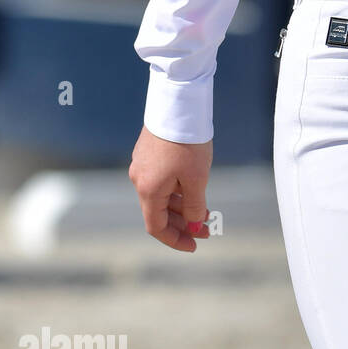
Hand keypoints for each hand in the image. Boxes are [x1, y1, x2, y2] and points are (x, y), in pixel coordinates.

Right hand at [129, 125, 212, 251]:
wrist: (178, 103)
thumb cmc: (188, 141)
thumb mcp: (197, 178)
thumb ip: (195, 206)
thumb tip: (196, 225)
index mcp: (148, 190)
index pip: (157, 227)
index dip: (176, 239)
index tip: (195, 245)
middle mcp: (139, 179)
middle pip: (159, 212)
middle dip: (183, 223)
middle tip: (207, 229)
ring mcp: (142, 165)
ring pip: (161, 195)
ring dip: (181, 206)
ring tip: (206, 210)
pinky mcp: (148, 152)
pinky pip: (161, 180)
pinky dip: (176, 190)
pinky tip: (193, 189)